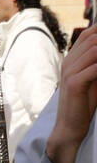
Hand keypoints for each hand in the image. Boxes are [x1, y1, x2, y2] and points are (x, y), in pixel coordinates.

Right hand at [46, 25, 96, 162]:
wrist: (69, 126)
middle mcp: (69, 62)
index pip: (87, 35)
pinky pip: (93, 68)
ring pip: (94, 51)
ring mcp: (69, 71)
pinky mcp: (74, 83)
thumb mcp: (93, 80)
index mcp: (71, 59)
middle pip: (92, 40)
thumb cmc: (83, 104)